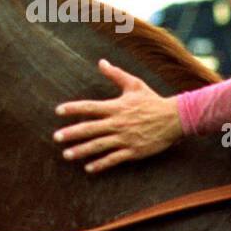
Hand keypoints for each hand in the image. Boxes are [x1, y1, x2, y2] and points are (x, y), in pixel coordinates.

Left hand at [53, 59, 184, 172]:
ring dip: (81, 150)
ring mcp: (124, 138)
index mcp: (116, 107)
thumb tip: (101, 62)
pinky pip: (113, 159)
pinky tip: (88, 168)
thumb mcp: (134, 84)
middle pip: (89, 128)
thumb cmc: (152, 100)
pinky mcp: (133, 151)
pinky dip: (100, 164)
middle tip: (56, 137)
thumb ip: (116, 74)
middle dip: (71, 133)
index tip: (58, 111)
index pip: (90, 107)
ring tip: (66, 155)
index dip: (73, 108)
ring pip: (98, 145)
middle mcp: (117, 123)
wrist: (174, 118)